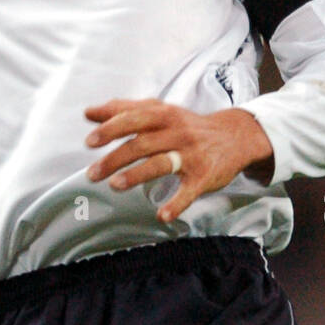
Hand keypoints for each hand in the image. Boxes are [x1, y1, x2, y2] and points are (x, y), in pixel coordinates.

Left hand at [84, 98, 275, 221]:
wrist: (235, 137)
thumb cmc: (189, 125)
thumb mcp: (160, 111)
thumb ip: (124, 110)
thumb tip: (89, 113)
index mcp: (163, 115)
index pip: (133, 119)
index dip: (111, 129)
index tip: (90, 141)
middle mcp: (177, 132)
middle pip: (142, 143)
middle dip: (115, 158)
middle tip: (92, 173)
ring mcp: (191, 154)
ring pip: (161, 163)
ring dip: (137, 175)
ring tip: (115, 185)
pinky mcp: (204, 176)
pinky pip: (189, 191)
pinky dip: (176, 204)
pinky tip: (162, 215)